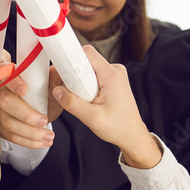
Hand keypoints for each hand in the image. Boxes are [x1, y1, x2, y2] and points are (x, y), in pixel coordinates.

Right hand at [0, 69, 60, 147]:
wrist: (39, 110)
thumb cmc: (43, 95)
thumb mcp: (51, 86)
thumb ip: (54, 79)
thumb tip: (56, 72)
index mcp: (10, 75)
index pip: (6, 74)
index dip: (13, 83)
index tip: (24, 90)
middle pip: (6, 102)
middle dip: (27, 115)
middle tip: (44, 121)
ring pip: (8, 122)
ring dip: (30, 133)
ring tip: (48, 136)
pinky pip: (9, 136)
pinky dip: (27, 141)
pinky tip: (41, 142)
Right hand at [51, 46, 159, 168]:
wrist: (132, 135)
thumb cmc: (119, 127)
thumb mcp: (91, 118)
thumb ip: (72, 103)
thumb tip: (57, 91)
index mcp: (112, 75)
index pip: (87, 53)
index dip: (71, 58)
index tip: (61, 70)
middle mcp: (115, 71)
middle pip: (86, 61)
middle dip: (74, 75)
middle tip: (73, 92)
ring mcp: (114, 75)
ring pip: (88, 69)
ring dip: (80, 82)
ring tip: (83, 99)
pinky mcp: (111, 81)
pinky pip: (92, 76)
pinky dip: (86, 86)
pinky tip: (88, 100)